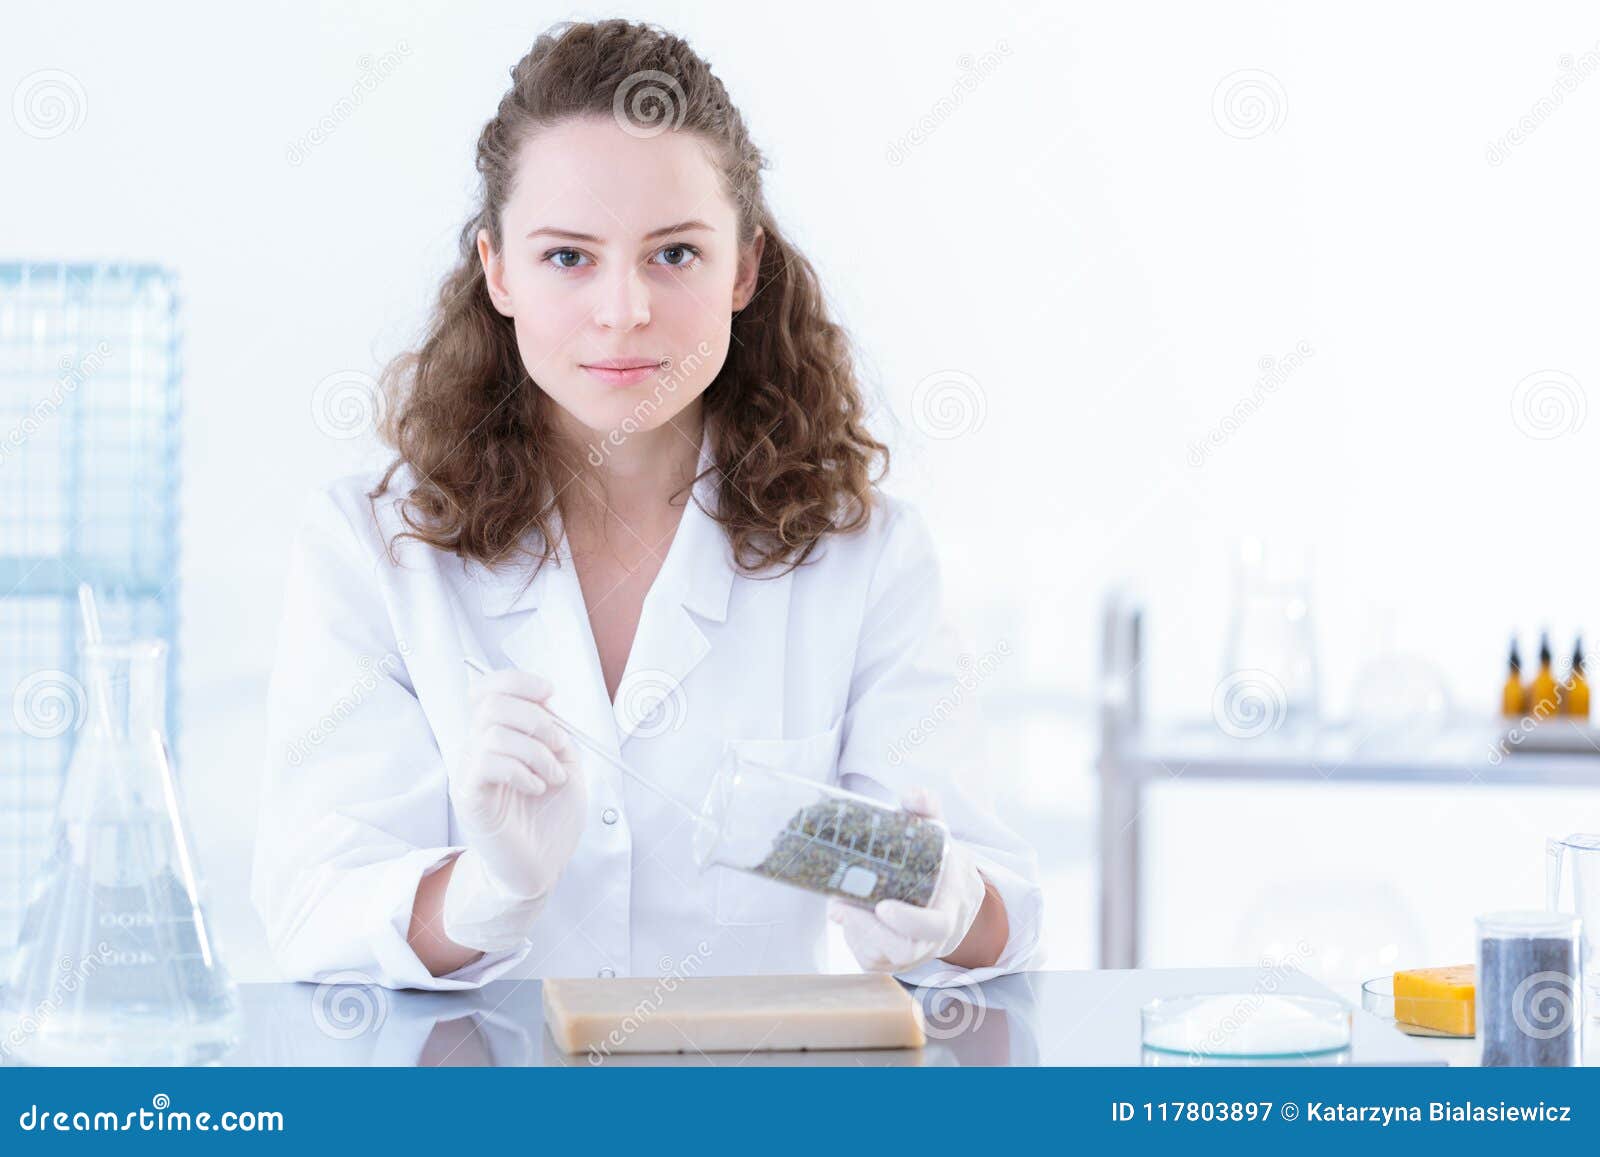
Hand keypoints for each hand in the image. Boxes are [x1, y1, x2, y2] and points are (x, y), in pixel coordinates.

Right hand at [440, 668, 586, 950]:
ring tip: (552, 777)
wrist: (542, 866)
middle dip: (535, 718)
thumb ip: (555, 732)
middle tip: (558, 745)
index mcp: (499, 737)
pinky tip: (536, 788)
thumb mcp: (565, 764)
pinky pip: (487, 763)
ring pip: (492, 733)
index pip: (488, 690)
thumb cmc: (551, 818)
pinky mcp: (470, 797)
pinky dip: (521, 770)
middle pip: (489, 704)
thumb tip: (545, 703)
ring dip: (536, 751)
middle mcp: (478, 749)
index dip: (516, 681)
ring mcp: (470, 772)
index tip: (549, 692)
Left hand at [829, 787, 986, 973]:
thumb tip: (913, 794)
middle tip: (839, 905)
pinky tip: (849, 915)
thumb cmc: (938, 862)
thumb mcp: (935, 832)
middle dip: (866, 928)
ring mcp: (910, 956)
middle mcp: (931, 941)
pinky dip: (852, 937)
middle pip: (900, 948)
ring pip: (878, 954)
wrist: (948, 896)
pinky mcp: (890, 961)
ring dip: (854, 930)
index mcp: (948, 911)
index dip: (909, 921)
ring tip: (839, 904)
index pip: (933, 926)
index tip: (882, 906)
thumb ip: (926, 809)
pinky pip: (867, 958)